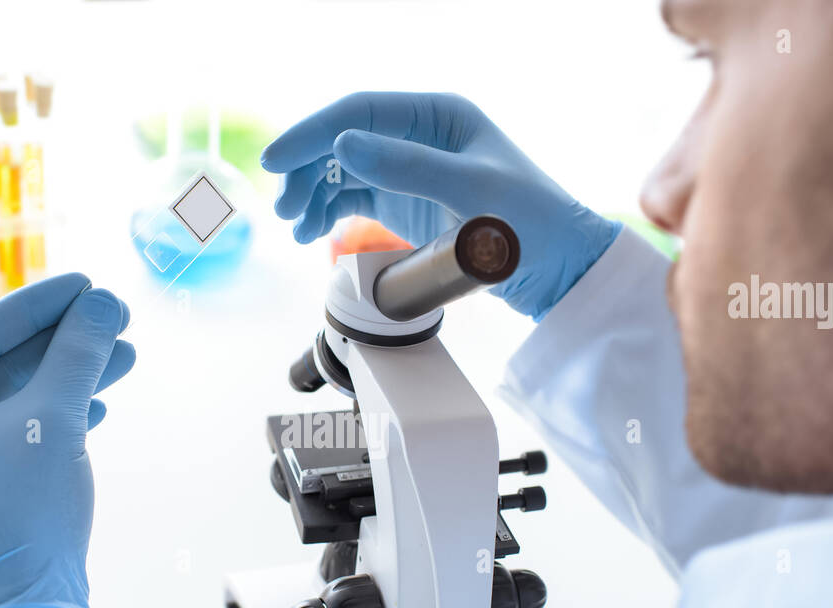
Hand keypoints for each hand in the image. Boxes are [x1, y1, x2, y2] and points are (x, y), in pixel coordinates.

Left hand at [0, 273, 135, 607]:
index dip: (37, 306)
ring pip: (19, 402)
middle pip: (1, 367)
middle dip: (64, 343)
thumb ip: (76, 354)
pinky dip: (61, 415)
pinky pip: (23, 436)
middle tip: (116, 318)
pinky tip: (99, 402)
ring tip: (124, 355)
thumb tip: (104, 304)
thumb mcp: (52, 420)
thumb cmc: (23, 515)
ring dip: (72, 377)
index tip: (86, 286)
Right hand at [261, 92, 620, 317]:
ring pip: (341, 171)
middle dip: (307, 170)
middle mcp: (419, 135)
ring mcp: (409, 170)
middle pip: (342, 140)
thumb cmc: (529, 224)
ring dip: (311, 194)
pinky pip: (352, 198)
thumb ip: (406, 167)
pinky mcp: (404, 204)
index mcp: (438, 115)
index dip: (312, 133)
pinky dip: (326, 212)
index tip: (275, 161)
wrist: (558, 269)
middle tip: (283, 208)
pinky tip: (309, 232)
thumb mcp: (469, 193)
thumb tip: (341, 145)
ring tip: (293, 226)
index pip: (359, 112)